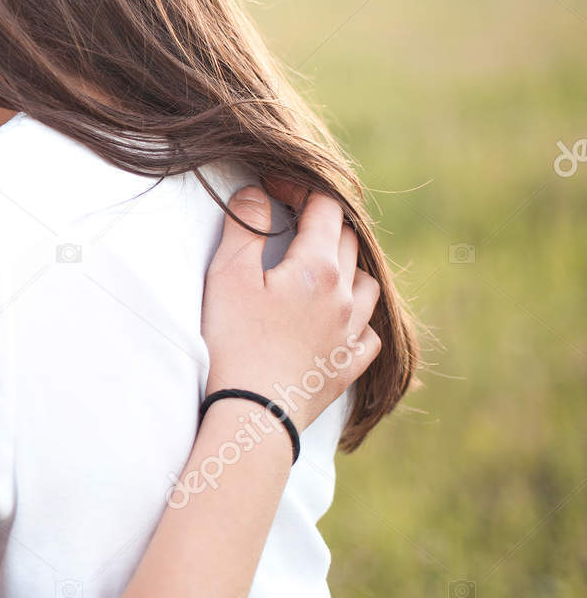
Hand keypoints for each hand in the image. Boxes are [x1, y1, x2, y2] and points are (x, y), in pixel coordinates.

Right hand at [202, 186, 380, 429]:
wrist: (252, 413)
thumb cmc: (234, 341)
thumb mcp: (227, 275)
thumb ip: (244, 226)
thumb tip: (257, 191)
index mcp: (317, 268)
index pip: (324, 209)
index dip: (301, 188)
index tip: (274, 184)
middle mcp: (344, 297)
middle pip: (349, 242)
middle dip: (325, 222)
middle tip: (293, 217)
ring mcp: (350, 335)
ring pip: (368, 287)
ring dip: (349, 268)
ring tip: (323, 269)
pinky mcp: (345, 369)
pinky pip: (370, 336)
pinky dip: (360, 320)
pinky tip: (343, 322)